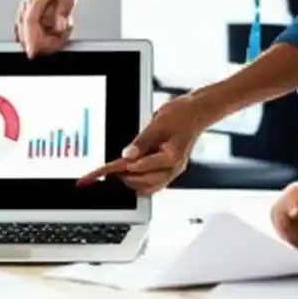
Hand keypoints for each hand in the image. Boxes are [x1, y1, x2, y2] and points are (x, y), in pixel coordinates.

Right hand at [15, 0, 76, 57]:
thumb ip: (63, 13)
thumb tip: (59, 27)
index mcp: (34, 0)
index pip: (29, 22)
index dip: (30, 38)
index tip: (33, 52)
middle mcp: (25, 9)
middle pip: (29, 35)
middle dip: (49, 40)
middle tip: (66, 31)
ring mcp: (24, 17)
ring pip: (31, 40)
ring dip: (50, 40)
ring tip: (64, 27)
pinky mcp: (26, 25)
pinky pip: (34, 39)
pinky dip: (47, 40)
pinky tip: (56, 31)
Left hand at [76, 94, 212, 194]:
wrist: (197, 112)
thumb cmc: (181, 114)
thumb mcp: (157, 124)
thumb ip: (141, 142)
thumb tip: (127, 155)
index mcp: (171, 157)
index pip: (138, 167)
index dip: (117, 170)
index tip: (100, 173)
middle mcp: (174, 167)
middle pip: (143, 181)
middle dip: (124, 177)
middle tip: (106, 170)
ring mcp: (174, 170)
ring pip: (149, 186)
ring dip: (132, 182)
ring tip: (116, 173)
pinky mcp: (171, 168)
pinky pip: (155, 182)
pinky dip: (142, 182)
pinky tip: (131, 178)